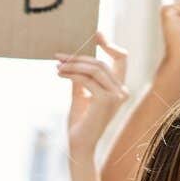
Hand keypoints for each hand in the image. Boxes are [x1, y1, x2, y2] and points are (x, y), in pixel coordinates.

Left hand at [56, 32, 128, 155]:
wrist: (79, 146)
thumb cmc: (80, 124)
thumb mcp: (80, 96)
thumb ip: (81, 79)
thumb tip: (73, 62)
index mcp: (119, 89)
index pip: (121, 59)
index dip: (110, 44)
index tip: (96, 33)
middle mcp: (122, 91)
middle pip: (102, 62)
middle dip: (79, 57)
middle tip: (59, 56)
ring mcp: (117, 96)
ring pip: (95, 68)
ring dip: (73, 65)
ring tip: (57, 66)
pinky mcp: (107, 100)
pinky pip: (87, 79)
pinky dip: (72, 74)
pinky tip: (60, 74)